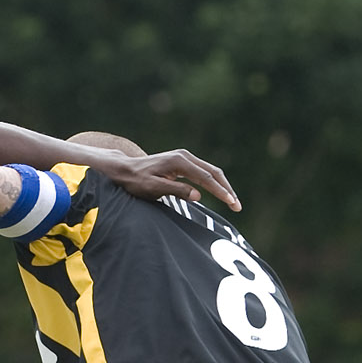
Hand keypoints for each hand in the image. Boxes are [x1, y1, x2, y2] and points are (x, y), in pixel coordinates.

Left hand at [94, 148, 240, 212]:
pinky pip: (204, 172)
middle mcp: (184, 156)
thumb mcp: (153, 189)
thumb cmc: (136, 181)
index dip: (220, 191)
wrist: (124, 170)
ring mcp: (184, 157)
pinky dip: (214, 183)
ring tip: (233, 202)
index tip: (231, 203)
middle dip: (227, 189)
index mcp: (179, 161)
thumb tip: (198, 196)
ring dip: (223, 186)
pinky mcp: (183, 162)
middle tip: (237, 206)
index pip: (206, 178)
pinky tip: (220, 193)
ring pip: (211, 171)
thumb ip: (176, 191)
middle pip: (214, 172)